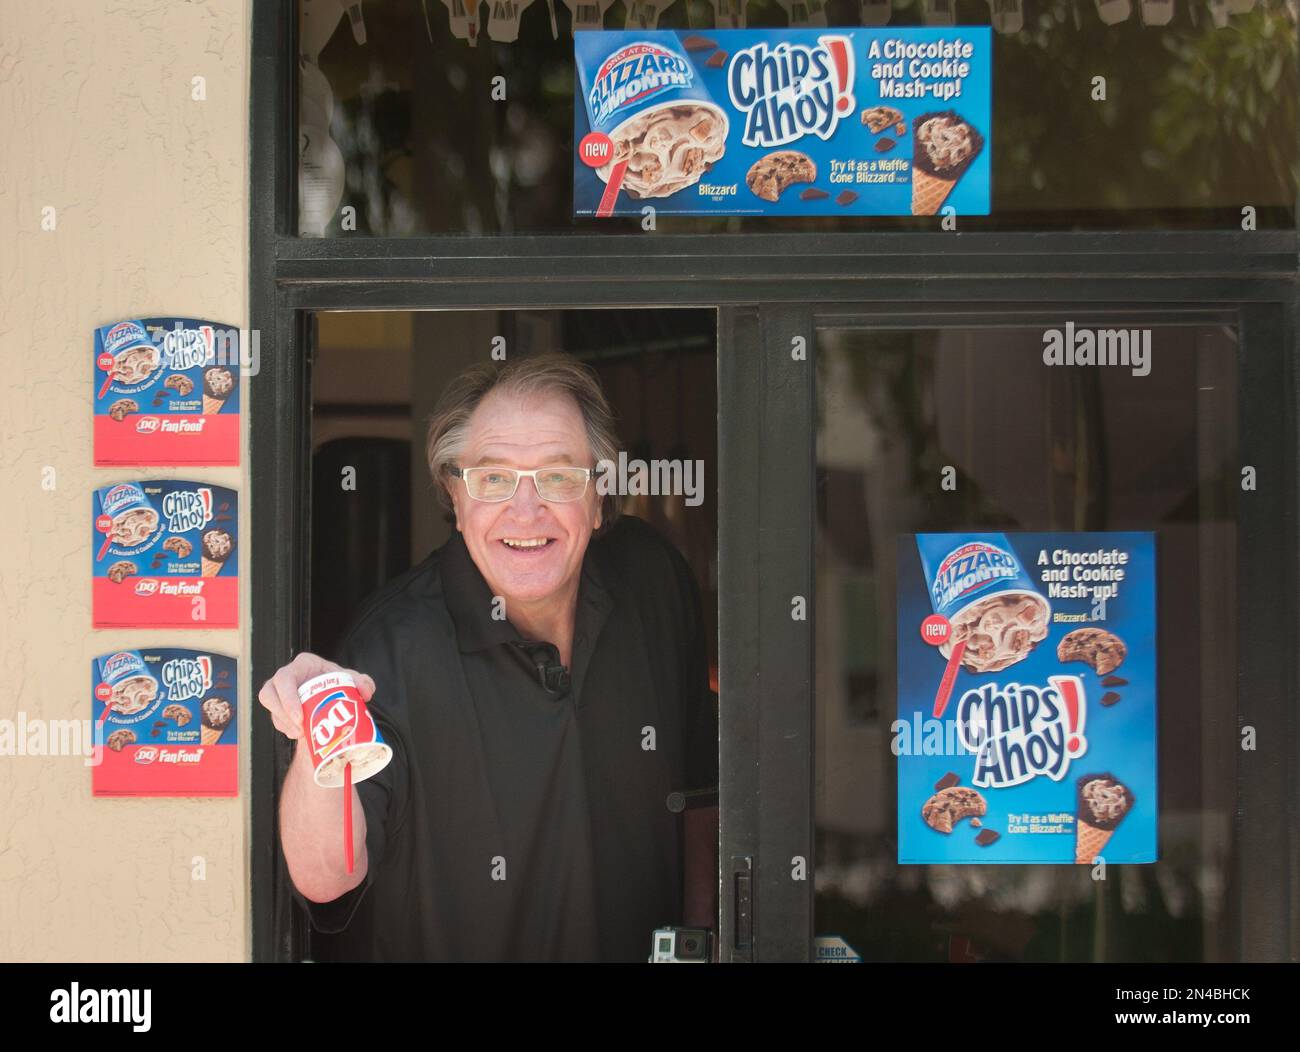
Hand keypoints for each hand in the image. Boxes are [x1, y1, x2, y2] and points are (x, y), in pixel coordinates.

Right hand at [257, 652, 375, 739]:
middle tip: (300, 729)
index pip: (284, 678)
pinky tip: (299, 734)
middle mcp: (284, 677)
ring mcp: (278, 692)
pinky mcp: (277, 707)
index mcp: (301, 665)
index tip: (300, 717)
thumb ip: (362, 682)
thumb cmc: (336, 681)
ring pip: (270, 708)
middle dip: (282, 714)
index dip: (287, 698)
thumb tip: (366, 692)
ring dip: (283, 723)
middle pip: (268, 694)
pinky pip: (275, 719)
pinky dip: (286, 728)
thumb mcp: (350, 679)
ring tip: (300, 734)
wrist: (330, 694)